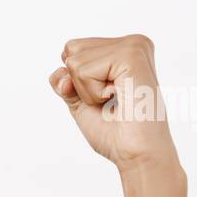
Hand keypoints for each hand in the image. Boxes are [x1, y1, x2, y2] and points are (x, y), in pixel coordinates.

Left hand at [49, 34, 178, 172]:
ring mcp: (134, 46)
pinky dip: (92, 93)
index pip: (73, 49)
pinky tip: (118, 98)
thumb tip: (60, 73)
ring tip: (116, 101)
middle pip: (71, 49)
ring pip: (75, 60)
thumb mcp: (80, 103)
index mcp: (125, 50)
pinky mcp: (132, 55)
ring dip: (87, 91)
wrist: (136, 154)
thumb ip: (65, 83)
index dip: (75, 81)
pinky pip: (84, 70)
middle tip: (110, 101)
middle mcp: (133, 43)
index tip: (104, 98)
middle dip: (79, 84)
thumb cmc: (116, 134)